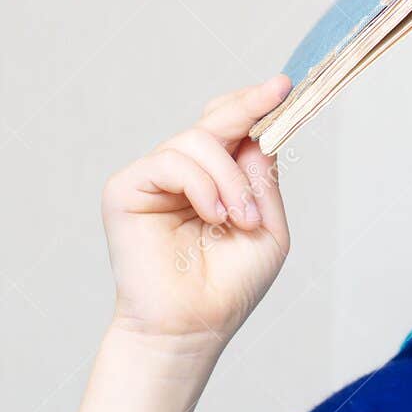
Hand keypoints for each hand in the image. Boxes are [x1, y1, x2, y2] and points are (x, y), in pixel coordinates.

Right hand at [100, 74, 292, 351]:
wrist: (192, 326)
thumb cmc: (228, 285)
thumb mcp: (267, 226)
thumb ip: (263, 180)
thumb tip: (259, 134)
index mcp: (218, 179)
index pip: (233, 128)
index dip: (255, 104)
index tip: (284, 85)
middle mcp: (185, 172)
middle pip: (214, 119)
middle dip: (248, 109)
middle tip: (276, 94)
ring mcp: (155, 178)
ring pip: (198, 140)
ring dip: (230, 178)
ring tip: (241, 220)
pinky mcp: (127, 188)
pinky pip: (171, 161)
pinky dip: (202, 185)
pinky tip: (215, 216)